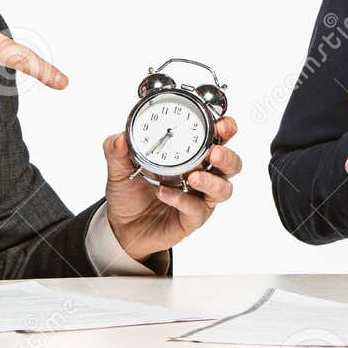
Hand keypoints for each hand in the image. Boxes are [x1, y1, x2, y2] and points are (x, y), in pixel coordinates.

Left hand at [104, 117, 240, 261]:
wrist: (120, 225)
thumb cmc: (129, 191)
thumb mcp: (119, 166)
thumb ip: (116, 149)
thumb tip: (119, 138)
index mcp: (191, 153)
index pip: (218, 136)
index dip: (226, 127)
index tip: (221, 122)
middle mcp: (202, 174)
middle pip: (231, 163)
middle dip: (227, 156)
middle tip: (215, 152)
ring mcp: (199, 197)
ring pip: (223, 189)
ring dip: (212, 181)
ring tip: (193, 177)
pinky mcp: (191, 219)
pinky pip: (196, 210)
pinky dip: (182, 200)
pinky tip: (164, 193)